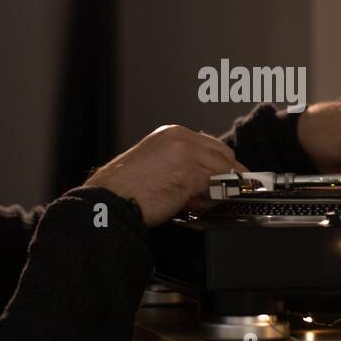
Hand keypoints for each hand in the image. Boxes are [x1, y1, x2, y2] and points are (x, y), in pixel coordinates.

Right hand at [84, 125, 247, 226]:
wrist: (110, 200)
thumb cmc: (126, 189)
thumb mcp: (156, 164)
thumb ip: (182, 163)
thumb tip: (209, 178)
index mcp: (173, 134)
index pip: (213, 145)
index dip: (223, 165)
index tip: (229, 179)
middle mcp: (182, 138)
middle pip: (224, 155)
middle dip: (226, 177)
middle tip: (217, 196)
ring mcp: (187, 154)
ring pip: (224, 171)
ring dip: (217, 191)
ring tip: (197, 204)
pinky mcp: (190, 174)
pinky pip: (217, 187)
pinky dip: (211, 201)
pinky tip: (194, 207)